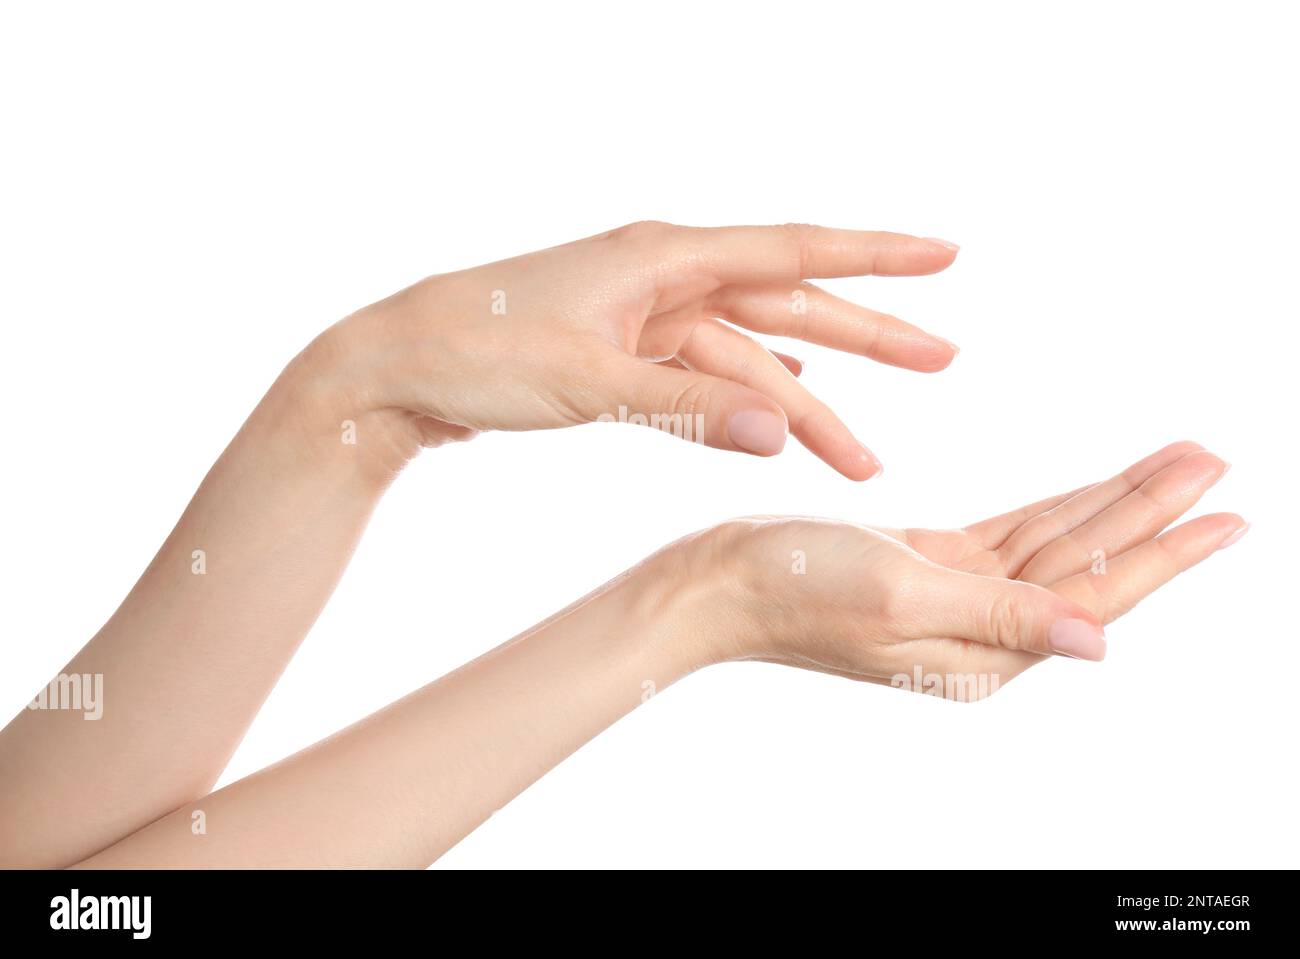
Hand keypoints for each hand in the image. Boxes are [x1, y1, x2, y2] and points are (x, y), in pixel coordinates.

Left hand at [325, 222, 959, 478]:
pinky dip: (750, 406)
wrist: (394, 366)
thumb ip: (686, 407)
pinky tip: (785, 421)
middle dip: (866, 337)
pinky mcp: (624, 355)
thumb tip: (783, 432)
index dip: (874, 256)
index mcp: (662, 258)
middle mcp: (663, 278)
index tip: (944, 255)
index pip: (792, 251)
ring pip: (750, 360)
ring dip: (808, 408)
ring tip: (865, 459)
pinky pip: (708, 379)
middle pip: (787, 306)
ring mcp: (645, 317)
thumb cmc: (475, 352)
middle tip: (944, 358)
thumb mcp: (586, 380)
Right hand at [683, 442, 1242, 697]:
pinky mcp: (931, 565)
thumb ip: (1003, 618)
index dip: (1163, 553)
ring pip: (1055, 542)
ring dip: (1113, 503)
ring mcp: (957, 596)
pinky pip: (1012, 534)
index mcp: (982, 653)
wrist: (718, 582)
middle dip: (1153, 514)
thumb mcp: (901, 598)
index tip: (1226, 513)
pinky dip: (1055, 506)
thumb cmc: (794, 591)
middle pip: (1086, 563)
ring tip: (1175, 463)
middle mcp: (981, 632)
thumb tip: (1096, 641)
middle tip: (1216, 463)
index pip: (1093, 596)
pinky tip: (1091, 490)